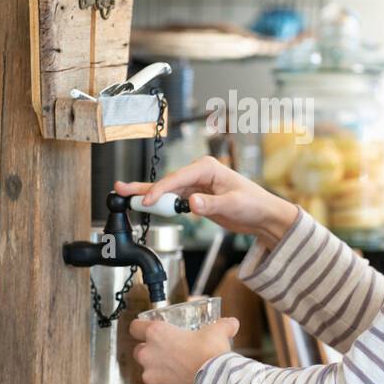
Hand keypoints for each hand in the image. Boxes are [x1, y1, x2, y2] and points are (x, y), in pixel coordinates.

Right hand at [116, 155, 297, 248]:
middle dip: (144, 187)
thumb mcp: (233, 204)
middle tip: (121, 190)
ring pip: (167, 191)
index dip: (160, 190)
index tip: (147, 201)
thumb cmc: (253, 204)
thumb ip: (211, 205)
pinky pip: (173, 200)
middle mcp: (199, 173)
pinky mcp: (195, 197)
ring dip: (147, 195)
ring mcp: (196, 185)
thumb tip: (192, 203)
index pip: (177, 178)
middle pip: (167, 182)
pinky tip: (144, 205)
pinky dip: (159, 204)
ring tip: (125, 196)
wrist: (262, 215)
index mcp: (207, 168)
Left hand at [129, 316, 240, 383]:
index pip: (135, 327)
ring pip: (148, 373)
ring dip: (159, 372)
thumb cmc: (212, 355)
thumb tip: (231, 323)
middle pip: (139, 351)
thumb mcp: (218, 332)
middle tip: (169, 353)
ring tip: (178, 373)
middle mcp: (148, 355)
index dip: (140, 328)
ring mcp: (151, 378)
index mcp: (157, 334)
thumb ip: (222, 325)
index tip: (146, 331)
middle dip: (150, 352)